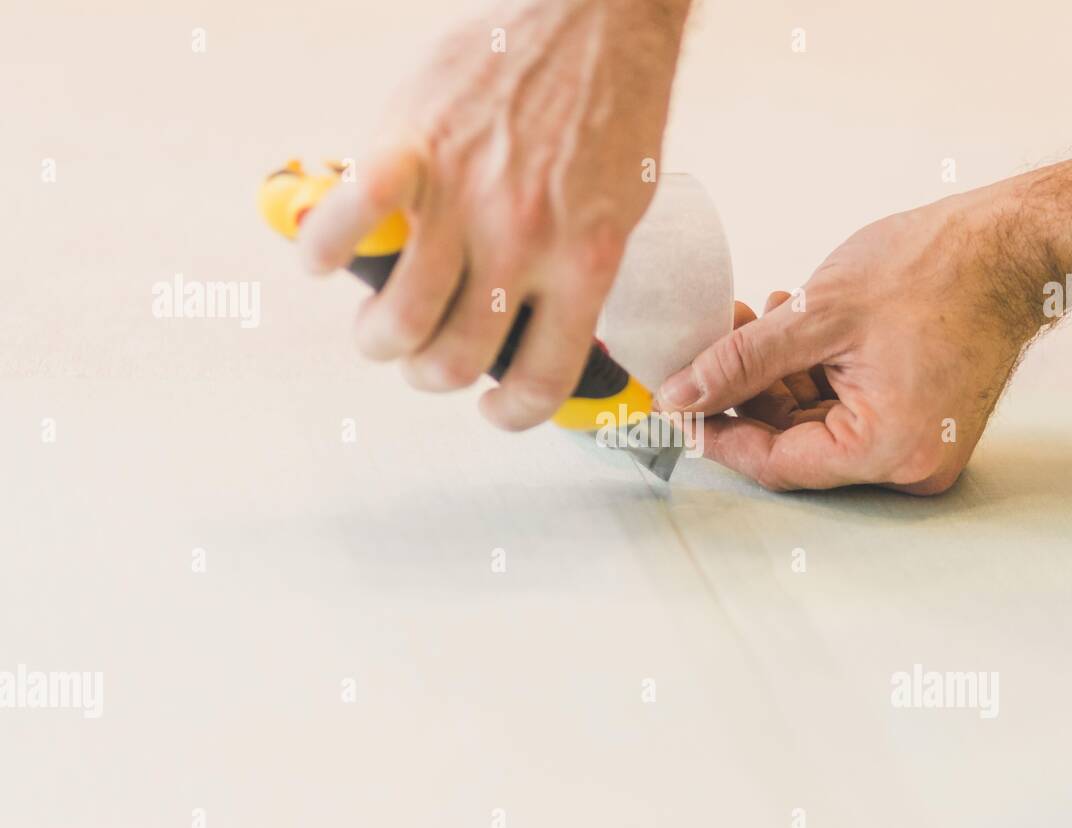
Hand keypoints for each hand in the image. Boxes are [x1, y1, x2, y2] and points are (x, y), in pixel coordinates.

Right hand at [299, 0, 689, 429]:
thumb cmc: (611, 115)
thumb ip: (571, 275)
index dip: (510, 414)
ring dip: (377, 338)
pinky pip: (345, 220)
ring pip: (397, 318)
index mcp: (585, 262)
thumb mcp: (618, 212)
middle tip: (425, 358)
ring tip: (379, 326)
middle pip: (451, 360)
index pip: (539, 379)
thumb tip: (536, 335)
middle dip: (430, 376)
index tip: (492, 407)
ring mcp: (464, 194)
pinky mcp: (414, 144)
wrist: (598, 18)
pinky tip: (325, 259)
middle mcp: (524, 240)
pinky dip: (322, 250)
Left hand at [656, 193, 1037, 492]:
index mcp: (887, 450)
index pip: (777, 464)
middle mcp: (908, 464)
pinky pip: (850, 410)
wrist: (1017, 243)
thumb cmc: (938, 270)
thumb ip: (739, 362)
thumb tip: (682, 396)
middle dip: (749, 392)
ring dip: (779, 376)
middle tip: (715, 339)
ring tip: (758, 315)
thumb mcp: (816, 315)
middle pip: (796, 445)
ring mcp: (921, 445)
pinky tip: (796, 325)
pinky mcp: (924, 421)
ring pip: (818, 425)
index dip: (718, 434)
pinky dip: (817, 374)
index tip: (676, 407)